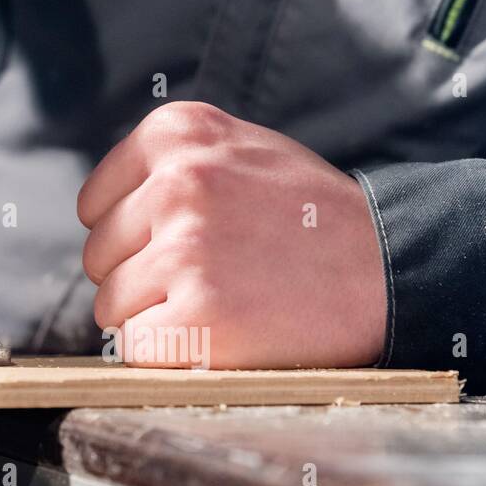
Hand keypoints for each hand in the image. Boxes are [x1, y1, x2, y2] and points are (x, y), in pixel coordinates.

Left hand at [76, 102, 386, 368]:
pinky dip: (167, 354)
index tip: (173, 244)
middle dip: (139, 276)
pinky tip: (216, 334)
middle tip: (207, 278)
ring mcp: (186, 249)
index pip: (94, 205)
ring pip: (110, 305)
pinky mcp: (199, 314)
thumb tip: (98, 211)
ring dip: (153, 317)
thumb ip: (168, 165)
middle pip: (99, 256)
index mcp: (177, 131)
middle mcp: (176, 182)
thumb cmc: (309, 216)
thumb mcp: (239, 150)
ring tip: (219, 301)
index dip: (128, 236)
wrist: (391, 267)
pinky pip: (135, 347)